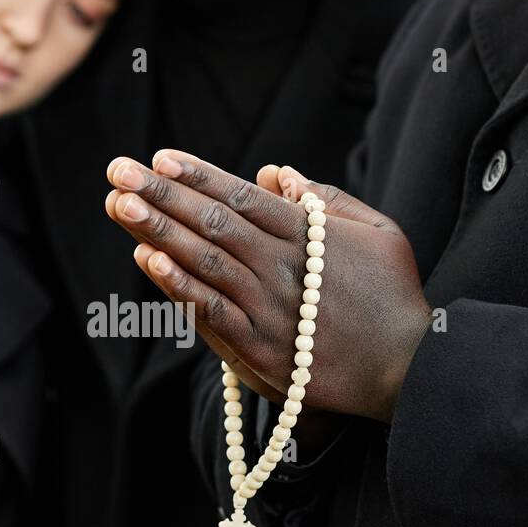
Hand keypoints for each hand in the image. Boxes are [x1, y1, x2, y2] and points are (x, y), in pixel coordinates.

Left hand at [105, 150, 432, 422]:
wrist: (408, 369)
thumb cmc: (395, 296)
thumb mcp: (378, 232)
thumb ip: (327, 200)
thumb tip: (275, 172)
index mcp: (310, 235)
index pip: (242, 196)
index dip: (198, 175)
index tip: (160, 157)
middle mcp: (284, 266)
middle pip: (213, 221)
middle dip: (162, 193)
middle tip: (119, 171)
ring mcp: (270, 308)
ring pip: (205, 260)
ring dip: (158, 230)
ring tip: (119, 204)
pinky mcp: (262, 348)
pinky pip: (213, 311)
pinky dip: (179, 285)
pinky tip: (149, 261)